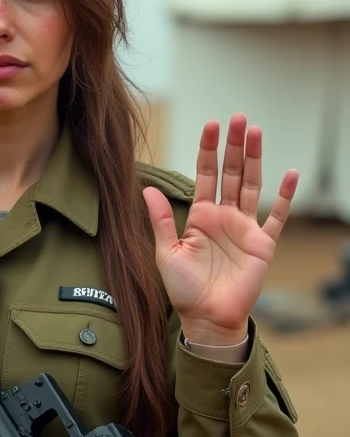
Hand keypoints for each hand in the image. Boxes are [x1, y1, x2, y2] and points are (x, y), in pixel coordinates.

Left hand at [142, 114, 298, 343]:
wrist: (207, 319)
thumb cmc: (184, 289)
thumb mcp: (166, 253)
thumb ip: (161, 220)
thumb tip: (147, 189)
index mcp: (200, 217)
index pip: (206, 175)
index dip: (208, 150)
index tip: (212, 125)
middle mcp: (224, 217)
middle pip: (231, 173)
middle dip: (234, 146)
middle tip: (239, 118)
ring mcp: (245, 228)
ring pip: (252, 185)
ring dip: (255, 159)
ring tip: (256, 132)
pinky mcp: (263, 244)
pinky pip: (277, 216)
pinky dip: (285, 196)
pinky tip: (290, 173)